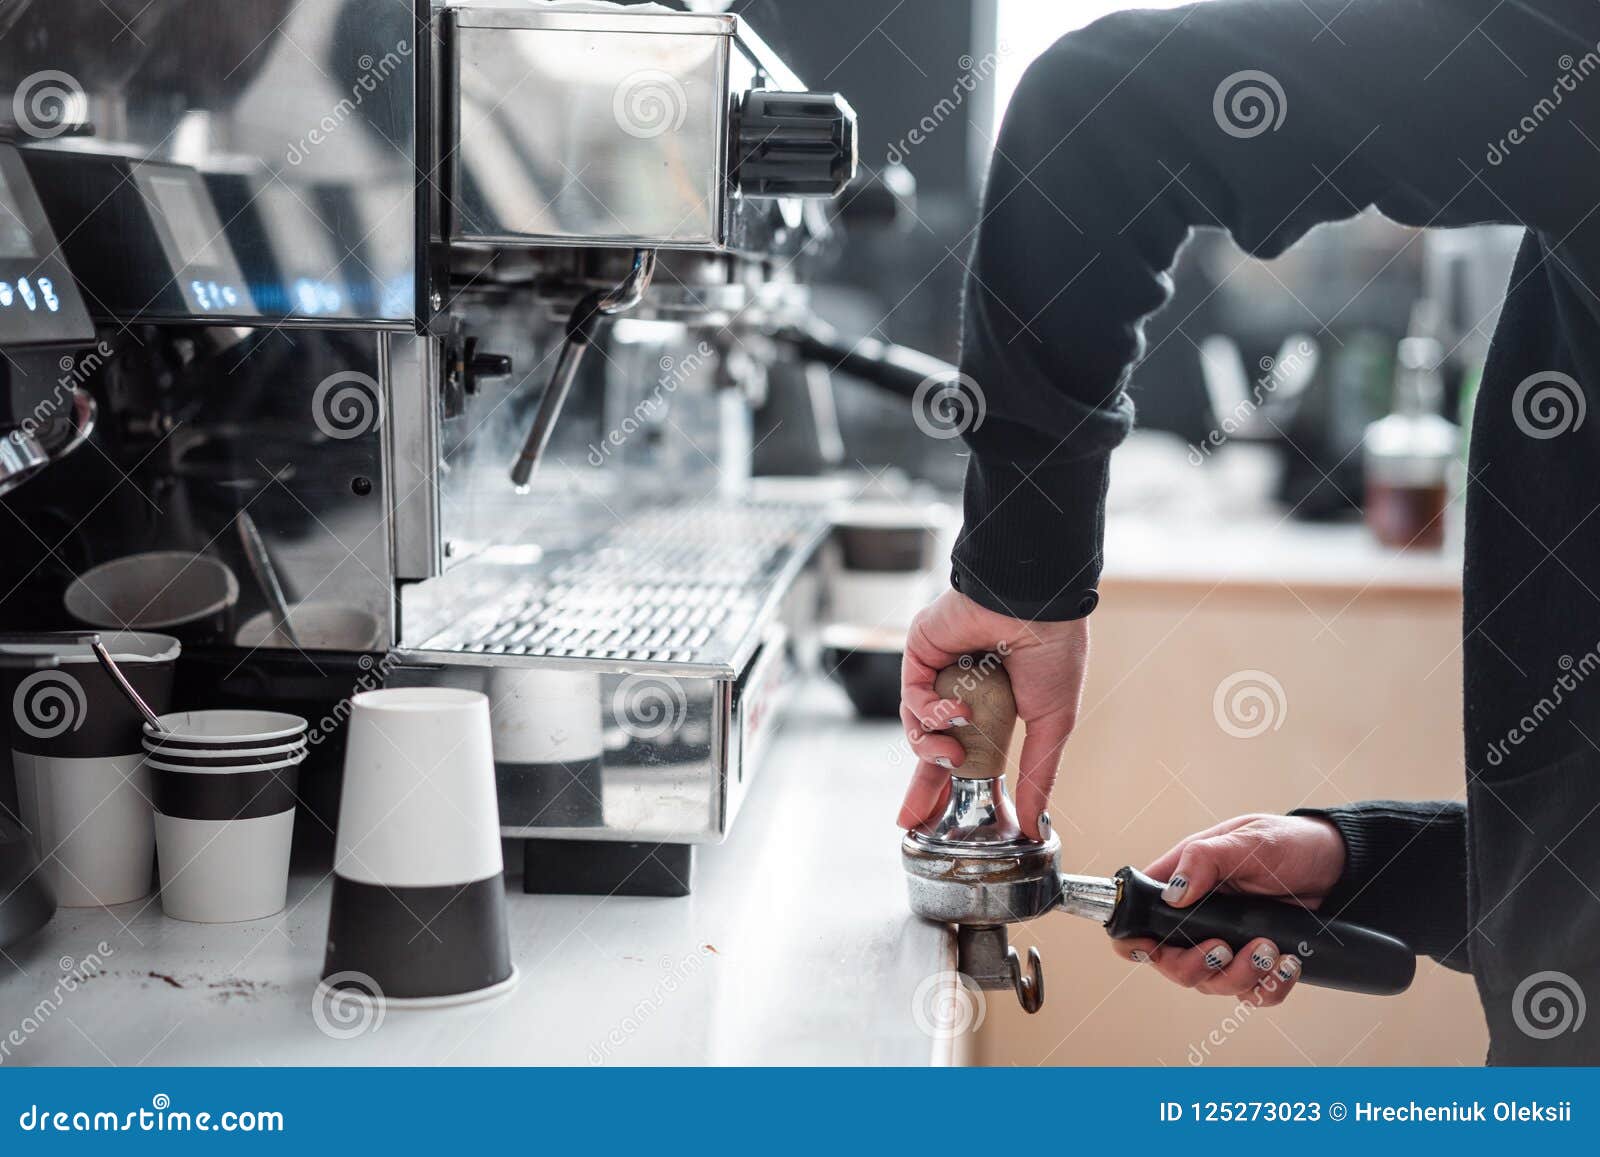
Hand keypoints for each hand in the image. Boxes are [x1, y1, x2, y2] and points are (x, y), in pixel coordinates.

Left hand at [897, 588, 1088, 838]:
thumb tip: (1037, 827)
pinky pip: (912, 697)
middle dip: (922, 786)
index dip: (952, 787)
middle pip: (932, 747)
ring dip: (931, 746)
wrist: (1036, 604)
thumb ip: (1037, 775)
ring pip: (917, 726)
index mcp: (994, 709)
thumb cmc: (1054, 655)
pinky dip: (929, 712)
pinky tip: (956, 710)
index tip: (938, 824)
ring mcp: (940, 673)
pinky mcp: (920, 653)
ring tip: (953, 751)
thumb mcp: (1052, 725)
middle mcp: (963, 692)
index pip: (966, 754)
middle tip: (912, 820)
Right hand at [1115, 814, 1346, 1004]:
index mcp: (1181, 883)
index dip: (1134, 939)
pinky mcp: (1256, 963)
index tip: (1150, 949)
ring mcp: (1227, 944)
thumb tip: (1172, 893)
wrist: (1337, 866)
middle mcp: (1197, 919)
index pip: (1139, 916)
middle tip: (1226, 948)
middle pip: (1171, 963)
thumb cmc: (1286, 843)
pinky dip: (1268, 988)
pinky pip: (1252, 994)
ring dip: (1239, 976)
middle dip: (1196, 966)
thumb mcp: (1248, 841)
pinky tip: (1289, 965)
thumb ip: (1206, 859)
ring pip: (1212, 983)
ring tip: (1270, 950)